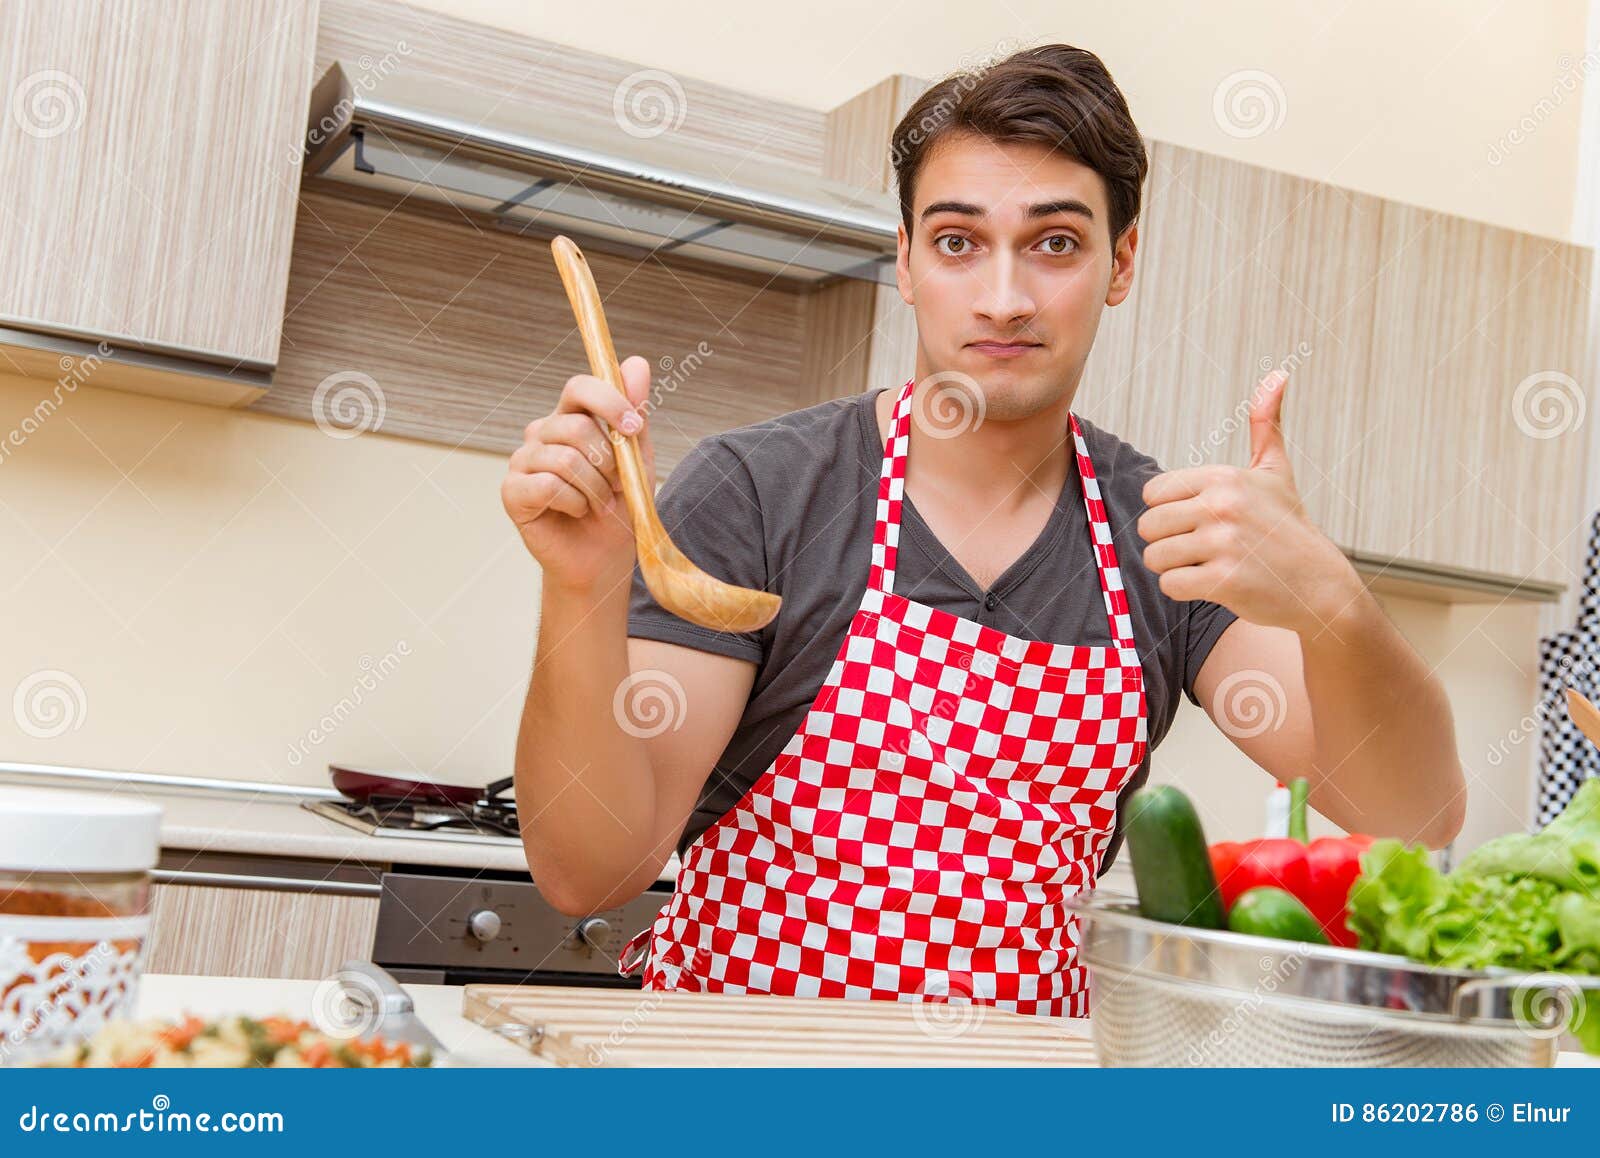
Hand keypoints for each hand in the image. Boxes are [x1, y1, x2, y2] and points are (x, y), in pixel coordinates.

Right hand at [501, 355, 655, 592]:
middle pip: (577, 427)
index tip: (635, 427)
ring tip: (598, 504)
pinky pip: (549, 485)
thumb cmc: (619, 504)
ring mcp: (523, 460)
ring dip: (595, 488)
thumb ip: (635, 411)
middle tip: (616, 486)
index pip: (580, 387)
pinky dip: (574, 503)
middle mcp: (542, 432)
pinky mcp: (512, 491)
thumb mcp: (637, 456)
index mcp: (570, 417)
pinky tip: (575, 513)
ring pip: (566, 459)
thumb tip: (636, 362)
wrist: (603, 556)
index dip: (609, 401)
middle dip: (609, 462)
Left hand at [1137, 371, 1358, 633]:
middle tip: (1202, 548)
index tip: (1199, 519)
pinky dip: (1184, 589)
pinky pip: (1170, 584)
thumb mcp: (1276, 471)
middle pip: (1149, 526)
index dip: (1169, 511)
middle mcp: (1222, 505)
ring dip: (1175, 567)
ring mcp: (1223, 543)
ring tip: (1209, 564)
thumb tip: (1277, 374)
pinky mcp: (1223, 581)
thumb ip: (1266, 424)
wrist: (1319, 585)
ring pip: (1155, 557)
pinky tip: (1214, 584)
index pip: (1153, 493)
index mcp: (1224, 478)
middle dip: (1168, 542)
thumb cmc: (1288, 527)